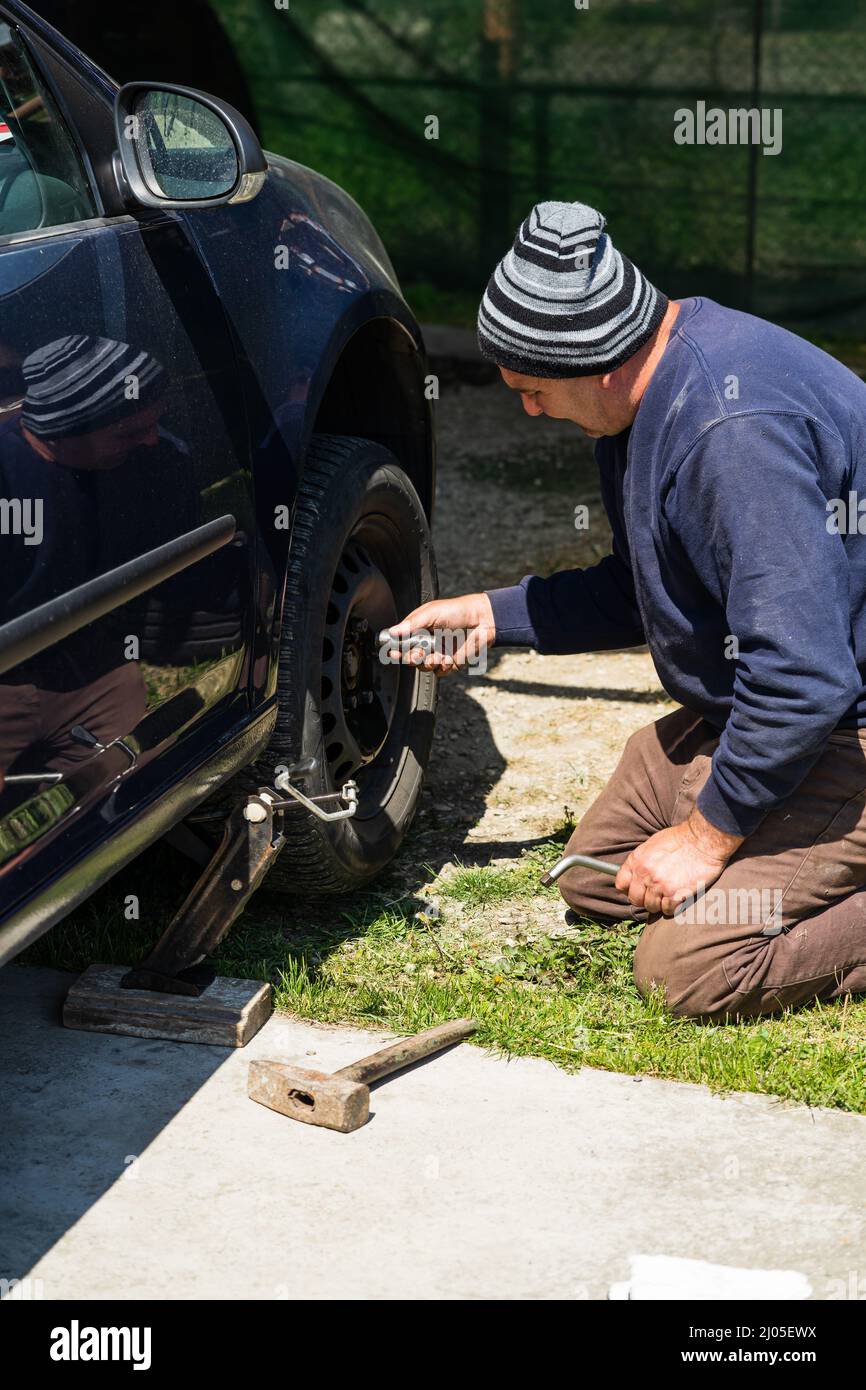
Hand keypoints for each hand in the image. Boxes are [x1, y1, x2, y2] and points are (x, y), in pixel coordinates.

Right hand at [386, 592, 495, 676]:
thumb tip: (393, 632)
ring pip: (423, 667)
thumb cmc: (458, 610)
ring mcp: (438, 653)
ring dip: (427, 663)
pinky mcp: (450, 662)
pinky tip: (448, 658)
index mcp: (419, 629)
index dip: (395, 648)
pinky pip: (439, 672)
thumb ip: (412, 624)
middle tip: (417, 654)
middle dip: (411, 658)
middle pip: (410, 657)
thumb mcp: (432, 612)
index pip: (402, 641)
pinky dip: (442, 667)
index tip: (392, 652)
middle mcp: (427, 642)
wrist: (482, 620)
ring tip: (436, 656)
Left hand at [615, 809, 743, 915]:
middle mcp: (644, 874)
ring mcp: (659, 886)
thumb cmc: (681, 838)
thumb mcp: (653, 844)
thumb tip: (636, 873)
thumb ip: (642, 860)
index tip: (637, 890)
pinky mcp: (675, 895)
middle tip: (656, 896)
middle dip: (644, 899)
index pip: (621, 883)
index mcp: (637, 860)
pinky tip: (678, 899)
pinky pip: (667, 910)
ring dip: (660, 904)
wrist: (703, 840)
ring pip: (651, 907)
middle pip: (635, 899)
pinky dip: (673, 907)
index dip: (629, 889)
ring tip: (669, 896)